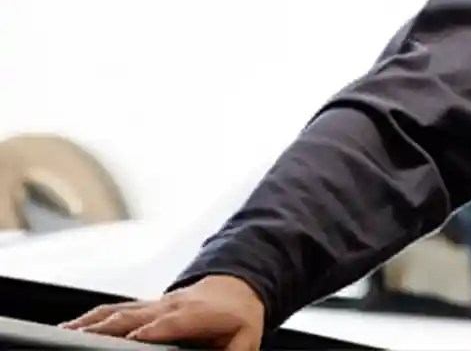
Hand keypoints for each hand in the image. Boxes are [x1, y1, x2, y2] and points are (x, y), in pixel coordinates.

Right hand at [61, 274, 265, 350]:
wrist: (236, 287)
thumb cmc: (240, 316)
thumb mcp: (246, 338)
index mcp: (195, 314)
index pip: (168, 323)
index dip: (149, 331)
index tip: (131, 340)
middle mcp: (170, 306)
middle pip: (134, 316)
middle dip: (107, 329)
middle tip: (78, 341)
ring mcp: (155, 304)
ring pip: (118, 312)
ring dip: (91, 323)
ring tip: (65, 334)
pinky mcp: (145, 306)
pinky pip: (114, 310)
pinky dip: (91, 319)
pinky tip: (71, 328)